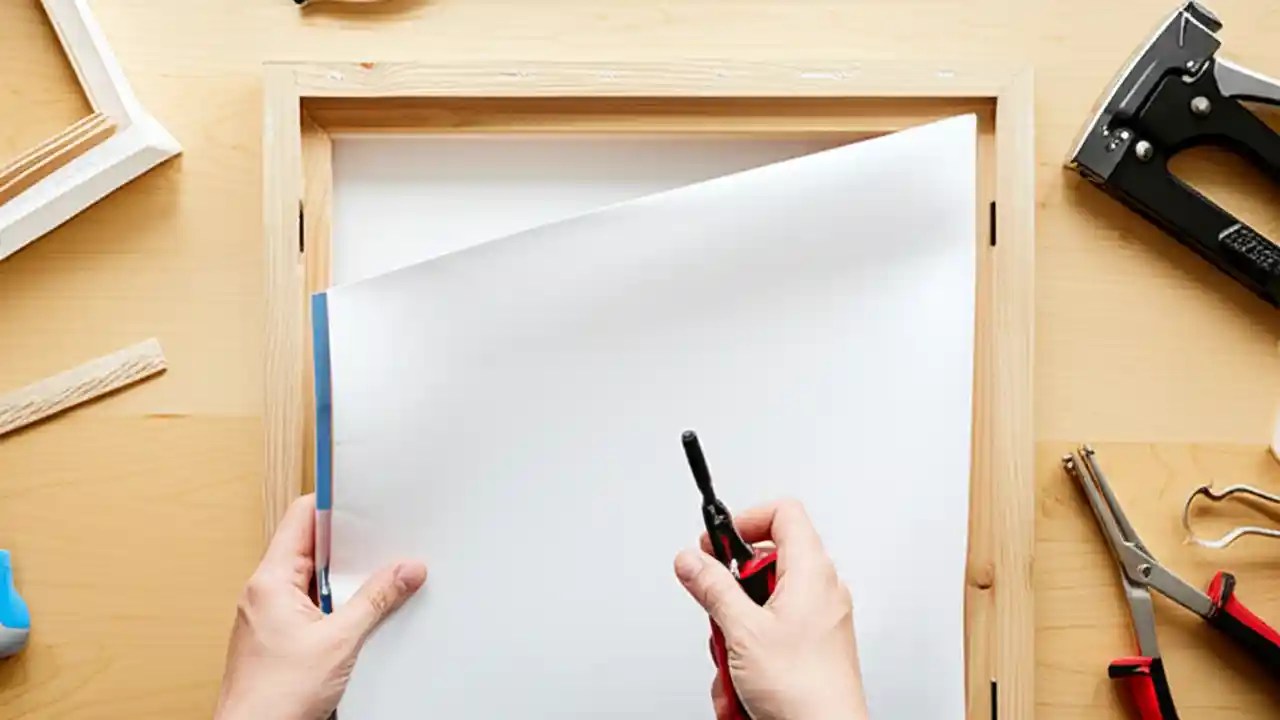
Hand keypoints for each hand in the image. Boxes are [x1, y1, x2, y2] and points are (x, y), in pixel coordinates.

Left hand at [215, 494, 427, 719]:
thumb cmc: (274, 698)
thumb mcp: (340, 641)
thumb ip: (376, 600)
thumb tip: (406, 570)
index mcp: (270, 580)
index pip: (301, 518)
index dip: (333, 504)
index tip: (362, 498)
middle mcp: (263, 592)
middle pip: (310, 547)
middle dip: (348, 547)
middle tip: (381, 545)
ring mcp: (268, 615)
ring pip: (312, 578)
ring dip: (343, 581)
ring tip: (373, 584)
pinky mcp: (276, 637)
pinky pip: (309, 605)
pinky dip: (334, 605)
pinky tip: (356, 617)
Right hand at [674, 499, 868, 719]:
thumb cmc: (806, 690)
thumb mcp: (743, 632)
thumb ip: (713, 588)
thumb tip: (692, 560)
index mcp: (812, 571)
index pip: (782, 513)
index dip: (745, 520)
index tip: (716, 544)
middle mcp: (820, 590)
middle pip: (764, 562)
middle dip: (731, 591)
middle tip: (718, 610)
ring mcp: (816, 620)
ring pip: (760, 605)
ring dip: (735, 632)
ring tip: (734, 659)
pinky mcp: (809, 647)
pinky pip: (768, 635)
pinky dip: (748, 655)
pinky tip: (744, 681)